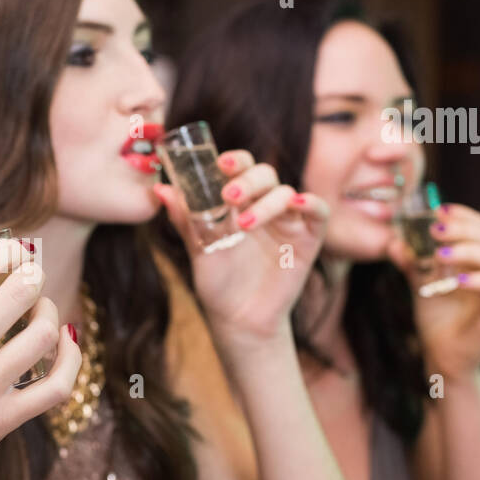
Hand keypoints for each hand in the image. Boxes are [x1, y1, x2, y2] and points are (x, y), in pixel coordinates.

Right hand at [0, 238, 82, 479]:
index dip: (4, 250)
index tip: (11, 251)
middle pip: (19, 291)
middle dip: (31, 275)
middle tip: (31, 276)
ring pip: (43, 333)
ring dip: (49, 313)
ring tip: (41, 311)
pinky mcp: (2, 421)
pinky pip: (57, 384)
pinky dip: (71, 359)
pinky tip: (65, 345)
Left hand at [155, 150, 328, 343]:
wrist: (238, 319)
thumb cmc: (218, 282)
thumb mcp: (199, 249)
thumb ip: (185, 218)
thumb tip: (160, 189)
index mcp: (237, 202)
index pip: (239, 168)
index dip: (233, 160)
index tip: (219, 164)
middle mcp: (263, 205)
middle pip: (264, 174)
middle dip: (247, 180)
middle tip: (228, 195)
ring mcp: (287, 221)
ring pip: (285, 192)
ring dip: (266, 203)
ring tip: (243, 225)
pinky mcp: (308, 239)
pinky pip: (318, 212)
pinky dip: (310, 203)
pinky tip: (296, 205)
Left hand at [385, 203, 479, 378]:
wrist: (442, 357)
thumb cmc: (437, 319)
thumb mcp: (420, 286)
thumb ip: (412, 263)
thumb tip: (393, 242)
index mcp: (479, 260)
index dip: (463, 216)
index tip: (439, 210)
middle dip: (462, 229)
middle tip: (436, 229)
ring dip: (467, 252)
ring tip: (440, 254)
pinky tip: (459, 280)